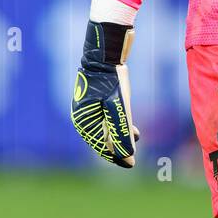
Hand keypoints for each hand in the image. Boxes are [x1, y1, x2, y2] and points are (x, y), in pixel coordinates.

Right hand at [71, 21, 138, 165]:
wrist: (105, 53)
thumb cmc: (111, 80)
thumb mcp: (119, 108)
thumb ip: (122, 133)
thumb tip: (128, 158)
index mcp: (84, 122)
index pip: (100, 147)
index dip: (117, 157)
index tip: (131, 165)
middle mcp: (82, 117)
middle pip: (101, 140)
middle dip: (118, 149)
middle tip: (132, 161)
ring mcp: (88, 108)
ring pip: (105, 130)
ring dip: (119, 138)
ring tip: (134, 143)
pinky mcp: (95, 100)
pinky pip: (105, 119)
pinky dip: (118, 125)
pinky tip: (133, 129)